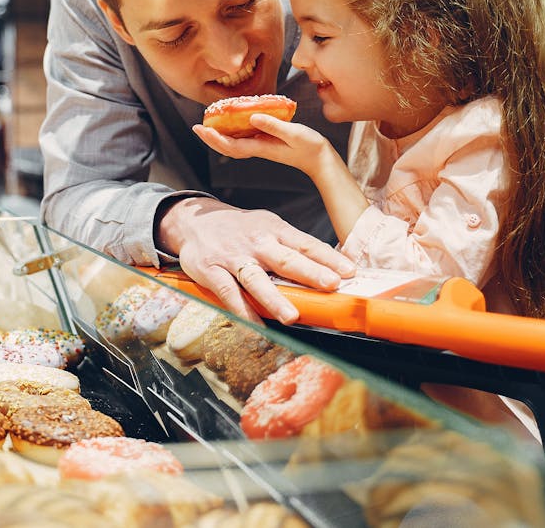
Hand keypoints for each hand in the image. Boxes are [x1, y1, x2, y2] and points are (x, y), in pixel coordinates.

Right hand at [158, 197, 354, 323]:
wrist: (194, 220)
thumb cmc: (239, 229)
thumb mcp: (267, 227)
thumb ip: (291, 246)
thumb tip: (327, 270)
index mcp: (274, 230)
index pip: (306, 244)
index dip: (328, 257)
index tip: (349, 271)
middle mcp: (256, 242)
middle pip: (285, 259)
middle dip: (310, 272)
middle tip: (331, 285)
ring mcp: (233, 257)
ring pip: (256, 279)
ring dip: (274, 298)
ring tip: (292, 317)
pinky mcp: (211, 270)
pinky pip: (228, 293)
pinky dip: (242, 310)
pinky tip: (255, 324)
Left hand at [193, 115, 332, 176]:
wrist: (320, 159)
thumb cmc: (309, 147)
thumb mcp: (293, 133)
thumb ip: (273, 126)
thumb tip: (252, 118)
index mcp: (260, 147)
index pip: (231, 145)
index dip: (214, 138)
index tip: (202, 129)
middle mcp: (257, 148)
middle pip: (227, 146)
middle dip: (210, 138)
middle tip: (196, 127)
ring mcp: (260, 146)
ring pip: (233, 143)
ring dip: (218, 136)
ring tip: (207, 125)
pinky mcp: (265, 143)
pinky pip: (243, 138)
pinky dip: (232, 132)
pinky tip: (229, 124)